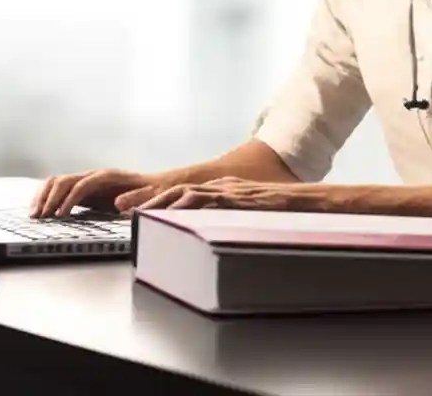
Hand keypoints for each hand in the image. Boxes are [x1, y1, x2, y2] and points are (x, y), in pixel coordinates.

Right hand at [29, 169, 158, 217]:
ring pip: (57, 182)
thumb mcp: (149, 196)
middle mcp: (94, 175)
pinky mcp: (81, 188)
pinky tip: (40, 211)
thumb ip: (135, 199)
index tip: (60, 216)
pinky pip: (58, 189)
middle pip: (64, 180)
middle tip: (40, 217)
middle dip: (50, 198)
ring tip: (34, 215)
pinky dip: (46, 198)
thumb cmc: (152, 193)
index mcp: (108, 177)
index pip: (82, 185)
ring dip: (43, 197)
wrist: (155, 186)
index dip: (69, 199)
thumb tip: (118, 203)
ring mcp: (86, 180)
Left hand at [133, 177, 307, 211]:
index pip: (183, 194)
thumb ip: (231, 224)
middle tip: (124, 208)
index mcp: (222, 191)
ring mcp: (227, 191)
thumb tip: (214, 243)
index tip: (137, 210)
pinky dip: (184, 205)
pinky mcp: (234, 197)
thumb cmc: (283, 213)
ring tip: (137, 211)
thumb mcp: (250, 217)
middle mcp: (220, 187)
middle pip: (176, 190)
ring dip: (157, 202)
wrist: (307, 202)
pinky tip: (169, 213)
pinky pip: (204, 199)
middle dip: (148, 199)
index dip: (158, 201)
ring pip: (184, 193)